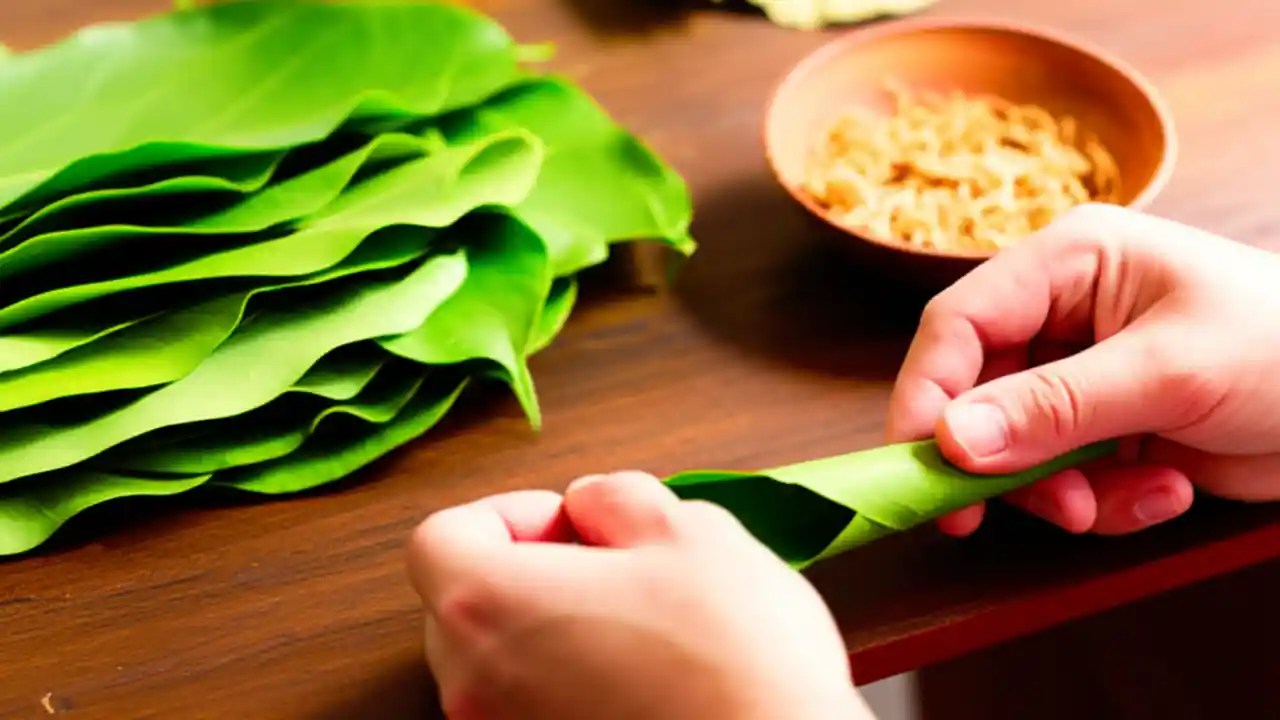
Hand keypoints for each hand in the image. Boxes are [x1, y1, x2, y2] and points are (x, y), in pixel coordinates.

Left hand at [406, 472, 872, 719]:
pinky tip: (646, 683)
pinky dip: (569, 688)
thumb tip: (588, 504)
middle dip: (530, 570)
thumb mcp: (689, 530)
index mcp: (489, 606)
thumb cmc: (738, 657)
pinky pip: (532, 713)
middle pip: (462, 603)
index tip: (575, 524)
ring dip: (553, 631)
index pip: (439, 538)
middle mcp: (474, 685)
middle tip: (614, 568)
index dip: (508, 514)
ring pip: (500, 663)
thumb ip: (615, 497)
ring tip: (642, 629)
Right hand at [887, 203, 1279, 535]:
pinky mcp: (1106, 429)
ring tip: (1128, 498)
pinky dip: (1105, 500)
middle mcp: (1061, 314)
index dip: (929, 392)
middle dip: (1006, 461)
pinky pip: (1063, 477)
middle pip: (976, 394)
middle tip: (1028, 510)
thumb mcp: (1169, 373)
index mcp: (1069, 262)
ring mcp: (1081, 375)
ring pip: (1014, 449)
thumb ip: (1055, 407)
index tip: (923, 464)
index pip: (959, 322)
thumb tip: (951, 441)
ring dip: (1063, 490)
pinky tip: (1167, 490)